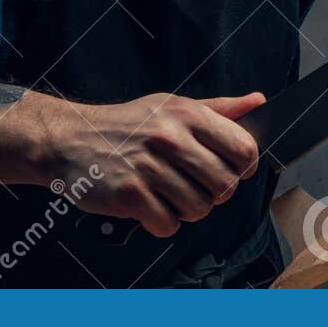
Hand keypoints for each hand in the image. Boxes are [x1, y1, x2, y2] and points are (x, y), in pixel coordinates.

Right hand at [41, 91, 264, 237]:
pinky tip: (149, 205)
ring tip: (168, 194)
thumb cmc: (126, 125)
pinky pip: (168, 224)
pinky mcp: (129, 194)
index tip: (229, 171)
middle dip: (214, 194)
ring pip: (199, 209)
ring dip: (187, 210)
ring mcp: (149, 166)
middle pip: (225, 186)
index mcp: (187, 114)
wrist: (69, 139)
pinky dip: (161, 222)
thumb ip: (218, 109)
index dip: (243, 167)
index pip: (243, 149)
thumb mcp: (171, 106)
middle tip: (193, 186)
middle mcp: (171, 138)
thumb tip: (258, 103)